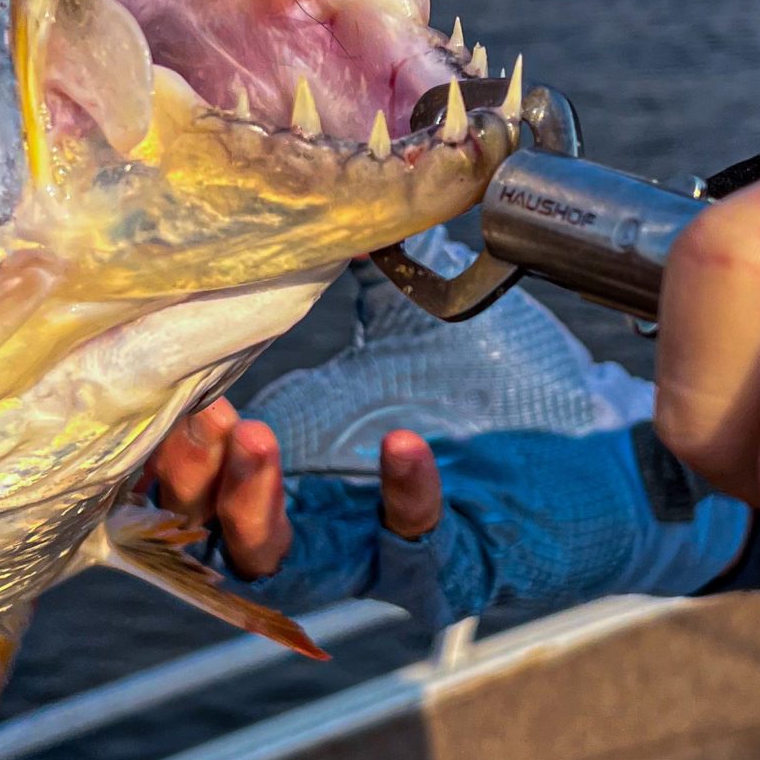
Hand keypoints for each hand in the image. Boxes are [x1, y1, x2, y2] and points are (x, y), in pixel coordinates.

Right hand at [141, 226, 751, 625]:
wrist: (609, 435)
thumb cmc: (506, 384)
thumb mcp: (413, 320)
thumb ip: (355, 272)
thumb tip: (308, 190)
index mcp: (298, 455)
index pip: (197, 466)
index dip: (161, 435)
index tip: (150, 373)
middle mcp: (321, 513)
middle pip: (207, 529)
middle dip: (185, 479)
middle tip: (196, 415)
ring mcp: (378, 548)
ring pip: (283, 562)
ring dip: (255, 509)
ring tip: (255, 440)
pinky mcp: (451, 569)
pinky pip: (410, 552)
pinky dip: (402, 500)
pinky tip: (405, 446)